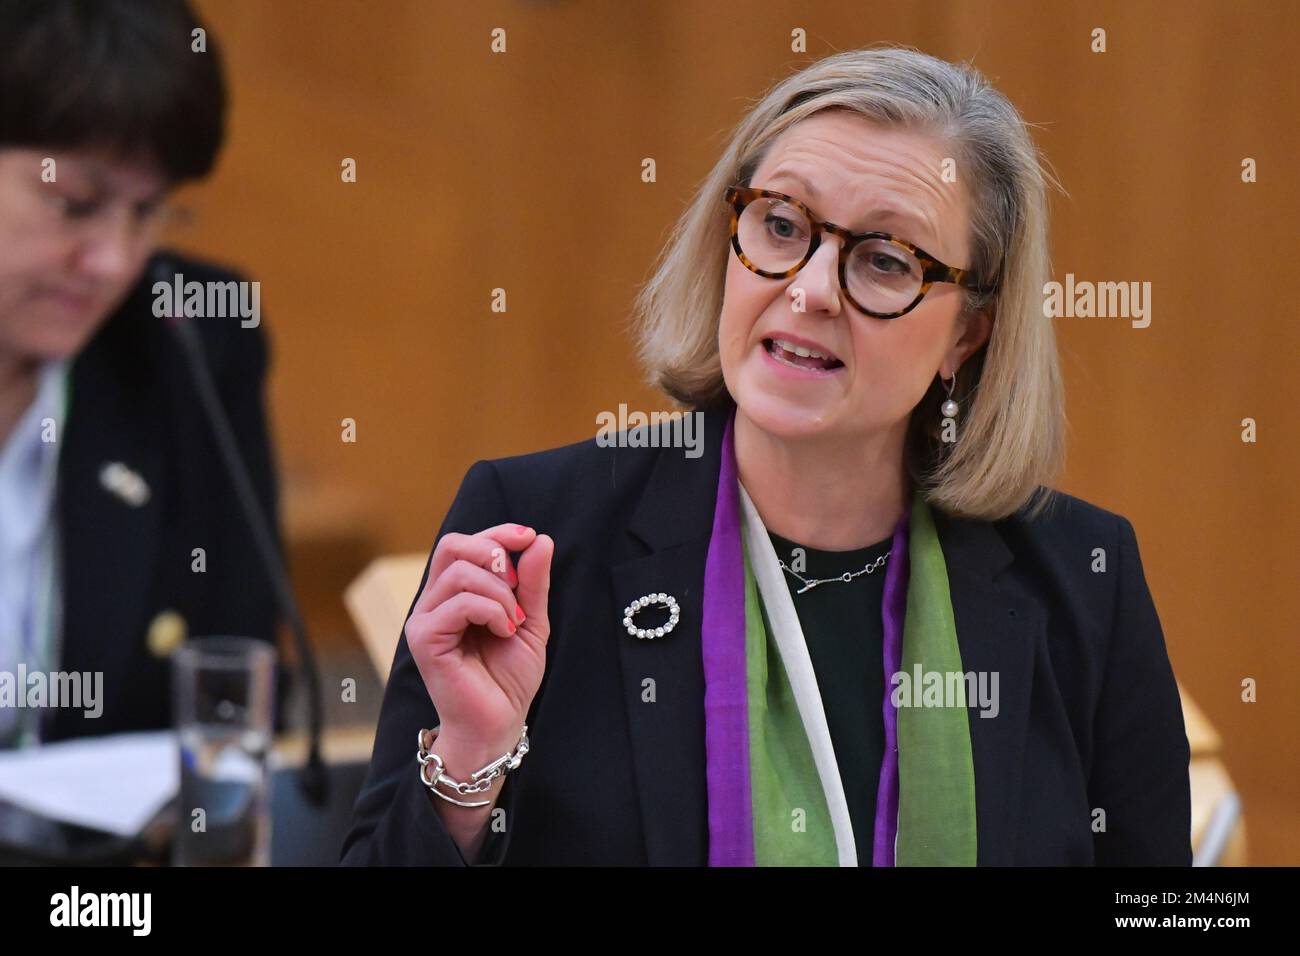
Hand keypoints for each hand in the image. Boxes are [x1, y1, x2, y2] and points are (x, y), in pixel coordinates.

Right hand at [405, 523, 553, 754]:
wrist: (499, 723)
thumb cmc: (509, 678)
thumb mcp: (530, 620)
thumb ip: (532, 583)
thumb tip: (539, 539)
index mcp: (454, 594)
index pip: (464, 544)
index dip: (497, 533)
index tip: (529, 537)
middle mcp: (434, 602)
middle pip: (452, 545)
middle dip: (494, 553)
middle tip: (518, 587)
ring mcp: (424, 619)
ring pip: (460, 572)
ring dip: (499, 592)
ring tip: (515, 621)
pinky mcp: (424, 638)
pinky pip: (459, 602)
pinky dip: (492, 610)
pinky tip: (505, 631)